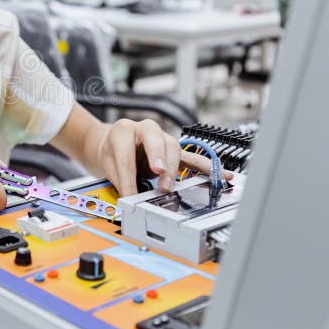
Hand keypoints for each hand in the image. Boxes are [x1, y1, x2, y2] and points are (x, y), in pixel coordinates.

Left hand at [97, 119, 231, 196]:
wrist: (117, 140)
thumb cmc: (114, 150)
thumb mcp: (109, 164)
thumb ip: (121, 180)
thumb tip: (130, 200)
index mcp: (123, 131)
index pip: (126, 156)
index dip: (128, 178)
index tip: (129, 196)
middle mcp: (145, 129)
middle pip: (155, 142)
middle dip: (160, 162)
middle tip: (160, 182)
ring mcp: (161, 137)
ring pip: (173, 148)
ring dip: (173, 169)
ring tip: (169, 186)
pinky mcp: (173, 149)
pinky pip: (191, 156)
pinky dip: (204, 166)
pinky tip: (219, 174)